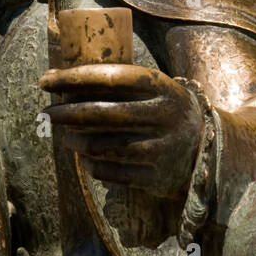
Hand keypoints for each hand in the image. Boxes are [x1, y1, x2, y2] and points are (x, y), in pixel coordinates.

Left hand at [39, 63, 204, 200]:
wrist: (209, 147)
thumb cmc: (163, 110)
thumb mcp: (153, 89)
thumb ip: (118, 85)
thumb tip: (61, 82)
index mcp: (162, 86)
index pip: (110, 77)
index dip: (74, 79)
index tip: (46, 82)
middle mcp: (164, 115)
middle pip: (104, 114)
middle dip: (67, 113)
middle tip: (46, 113)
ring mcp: (163, 148)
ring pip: (106, 147)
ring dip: (77, 142)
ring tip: (64, 137)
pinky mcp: (159, 177)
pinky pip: (114, 174)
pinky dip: (93, 167)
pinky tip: (84, 160)